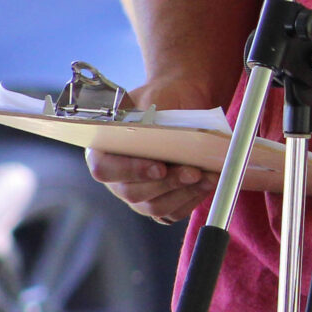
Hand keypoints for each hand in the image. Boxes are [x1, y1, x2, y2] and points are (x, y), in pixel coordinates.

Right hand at [87, 75, 230, 224]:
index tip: (159, 166)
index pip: (104, 169)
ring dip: (183, 193)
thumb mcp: (155, 99)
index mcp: (104, 149)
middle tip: (193, 171)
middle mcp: (118, 176)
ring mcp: (139, 192)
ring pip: (154, 206)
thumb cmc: (164, 100)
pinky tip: (208, 183)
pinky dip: (192, 200)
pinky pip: (173, 212)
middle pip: (132, 193)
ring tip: (207, 176)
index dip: (130, 171)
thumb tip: (163, 136)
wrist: (183, 102)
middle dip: (167, 183)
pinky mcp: (161, 202)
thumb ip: (151, 117)